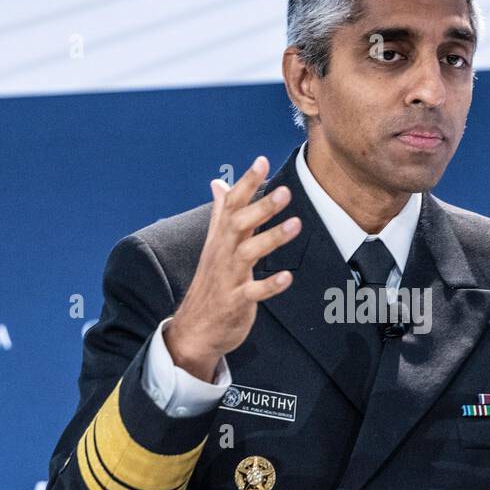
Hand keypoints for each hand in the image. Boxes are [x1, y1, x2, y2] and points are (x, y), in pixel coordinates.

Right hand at [166, 155, 300, 381]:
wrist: (194, 329)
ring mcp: (228, 278)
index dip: (247, 182)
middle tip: (285, 191)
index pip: (232, 204)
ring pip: (247, 253)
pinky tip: (287, 277)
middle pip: (238, 224)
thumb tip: (219, 183)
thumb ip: (222, 214)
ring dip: (271, 239)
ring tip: (295, 225)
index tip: (262, 161)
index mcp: (221, 238)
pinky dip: (269, 285)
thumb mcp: (215, 245)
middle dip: (261, 207)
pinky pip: (253, 292)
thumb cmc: (211, 283)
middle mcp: (222, 253)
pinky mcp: (235, 303)